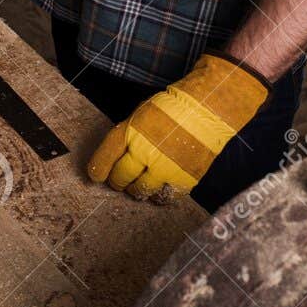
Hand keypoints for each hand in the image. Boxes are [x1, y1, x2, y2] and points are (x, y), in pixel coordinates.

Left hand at [86, 54, 268, 198]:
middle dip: (117, 180)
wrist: (209, 109)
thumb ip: (126, 137)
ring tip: (138, 184)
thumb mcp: (141, 114)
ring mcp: (165, 168)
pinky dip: (158, 195)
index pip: (104, 160)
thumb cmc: (173, 109)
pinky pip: (163, 197)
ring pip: (140, 191)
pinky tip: (158, 187)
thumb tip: (112, 159)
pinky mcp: (184, 179)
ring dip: (135, 189)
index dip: (98, 171)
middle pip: (120, 178)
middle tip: (119, 180)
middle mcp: (146, 152)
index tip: (97, 176)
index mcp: (131, 133)